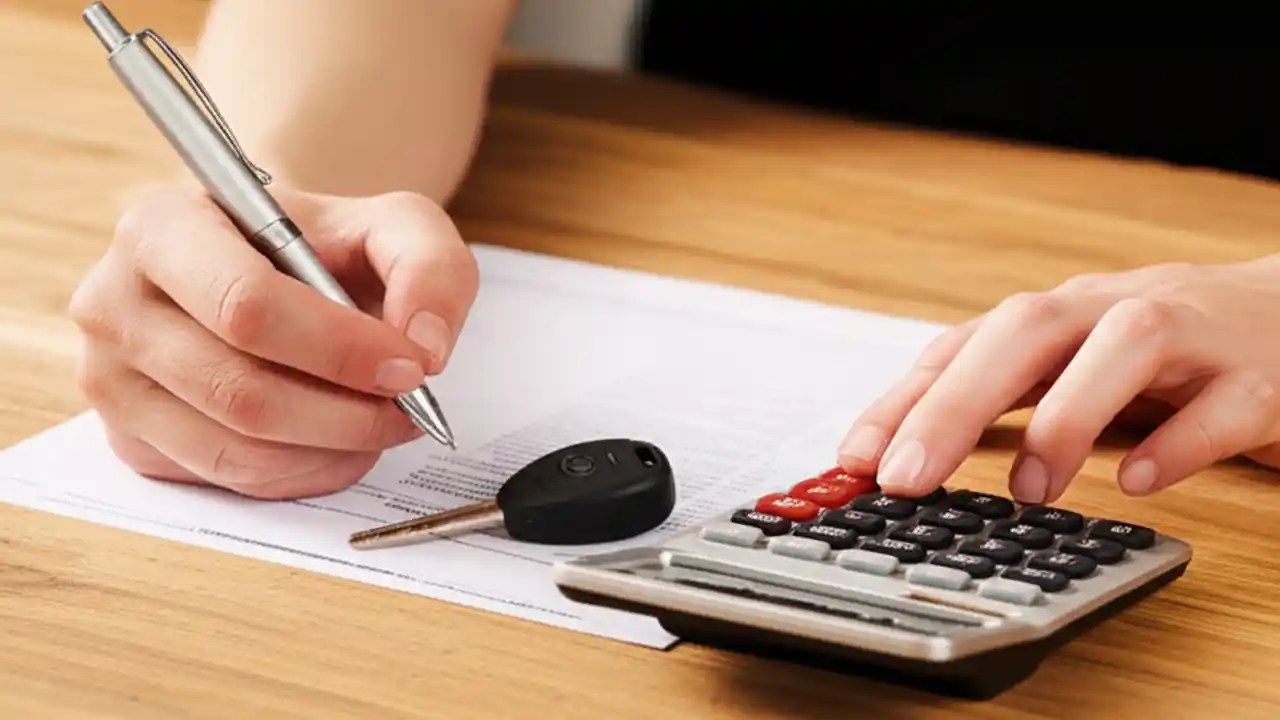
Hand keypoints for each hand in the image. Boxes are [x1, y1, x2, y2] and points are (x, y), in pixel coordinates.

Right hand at [69, 186, 477, 498]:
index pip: (246, 306)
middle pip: (240, 391)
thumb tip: (425, 347)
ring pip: (237, 449)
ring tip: (381, 422)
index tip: (410, 366)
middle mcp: (115, 302)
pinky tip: (338, 441)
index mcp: (163, 227)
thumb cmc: (322, 245)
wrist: (274, 268)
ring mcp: (112, 379)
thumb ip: (429, 266)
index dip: (340, 350)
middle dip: (347, 412)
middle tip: (408, 407)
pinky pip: (228, 480)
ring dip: (333, 450)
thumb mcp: (391, 224)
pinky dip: (305, 472)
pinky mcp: (131, 440)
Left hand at [837, 257, 1279, 502]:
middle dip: (955, 403)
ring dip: (1066, 417)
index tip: (853, 460)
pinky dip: (1181, 441)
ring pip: (1125, 347)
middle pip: (1026, 331)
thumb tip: (909, 454)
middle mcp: (1114, 311)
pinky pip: (1224, 402)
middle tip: (906, 476)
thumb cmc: (1173, 349)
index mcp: (1061, 315)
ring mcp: (1193, 335)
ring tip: (1028, 491)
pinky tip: (1140, 482)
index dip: (903, 399)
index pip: (965, 345)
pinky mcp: (1264, 374)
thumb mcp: (1075, 366)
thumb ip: (1008, 400)